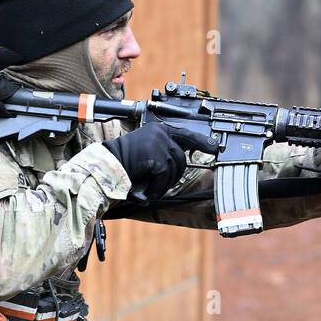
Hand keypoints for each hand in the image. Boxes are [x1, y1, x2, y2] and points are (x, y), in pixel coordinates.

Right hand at [104, 120, 218, 202]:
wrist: (106, 166)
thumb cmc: (123, 162)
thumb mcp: (147, 151)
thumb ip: (164, 151)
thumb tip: (184, 158)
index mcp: (159, 130)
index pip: (186, 134)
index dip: (201, 143)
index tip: (214, 148)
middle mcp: (161, 133)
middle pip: (180, 159)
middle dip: (172, 176)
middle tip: (158, 187)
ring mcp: (160, 144)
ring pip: (174, 170)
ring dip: (162, 184)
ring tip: (148, 189)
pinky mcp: (157, 157)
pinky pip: (165, 178)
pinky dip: (156, 188)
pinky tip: (146, 191)